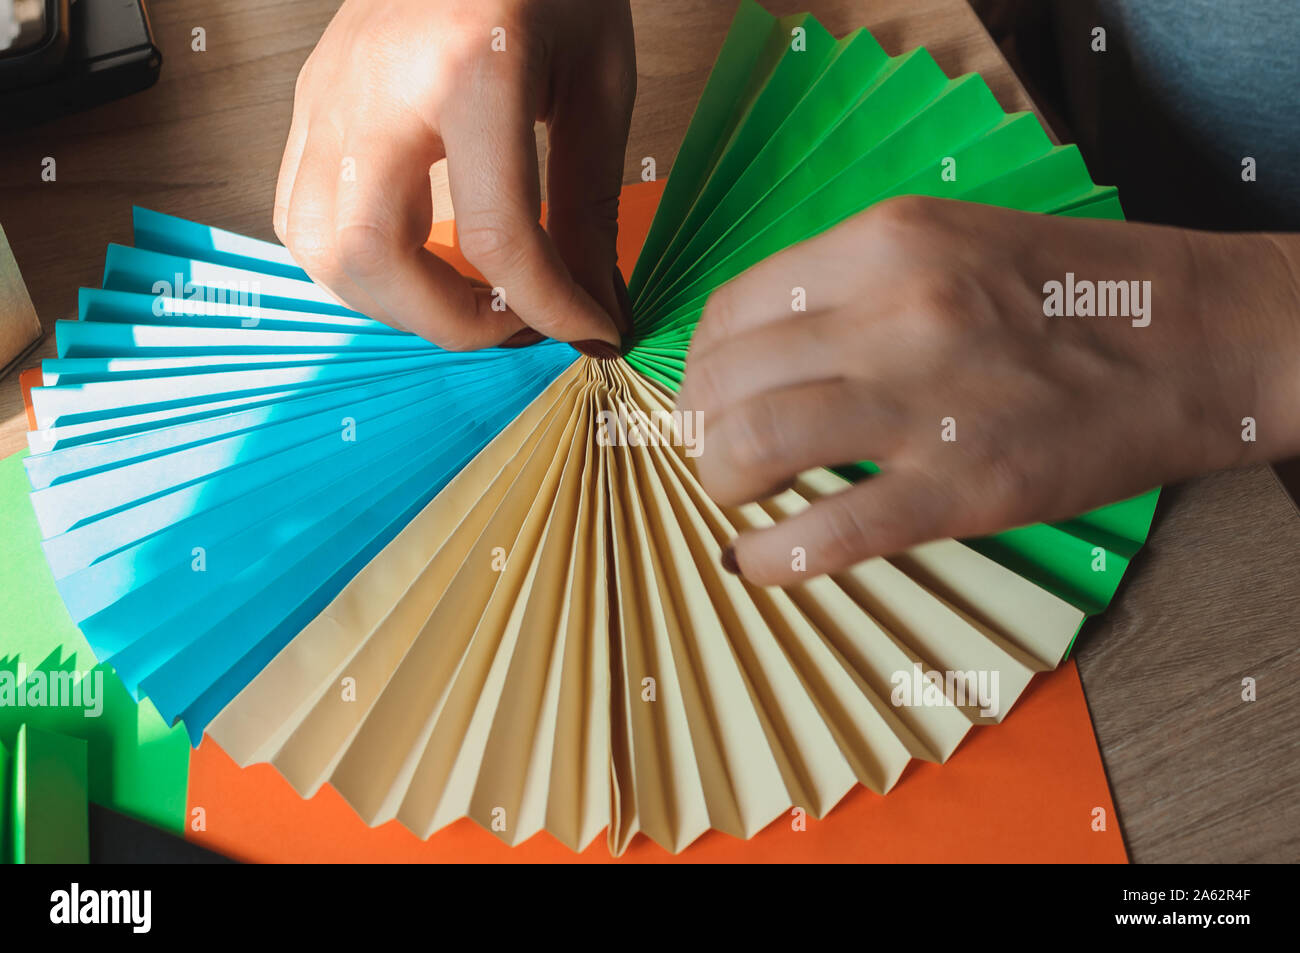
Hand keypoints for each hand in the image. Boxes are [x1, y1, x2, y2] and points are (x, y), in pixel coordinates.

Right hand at [275, 0, 635, 350]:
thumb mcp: (599, 84)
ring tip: (467, 294)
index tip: (589, 332)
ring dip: (395, 300)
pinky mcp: (312, 98)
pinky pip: (299, 212)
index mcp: (472, 66)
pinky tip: (418, 255)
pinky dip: (356, 262)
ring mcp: (330, 91)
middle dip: (449, 320)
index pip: (496, 234)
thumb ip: (591, 204)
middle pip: (369, 256)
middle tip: (513, 321)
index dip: (549, 308)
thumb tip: (592, 305)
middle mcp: (379, 83)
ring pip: (317, 246)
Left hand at [677, 196, 1299, 584]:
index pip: (731, 310)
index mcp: (883, 242)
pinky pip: (827, 534)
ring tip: (740, 496)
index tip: (710, 395)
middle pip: (723, 380)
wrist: (1199, 339)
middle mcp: (892, 310)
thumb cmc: (1070, 293)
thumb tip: (756, 351)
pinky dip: (771, 557)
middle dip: (696, 428)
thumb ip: (849, 286)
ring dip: (721, 482)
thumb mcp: (948, 244)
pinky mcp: (963, 488)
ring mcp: (926, 401)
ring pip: (752, 446)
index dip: (699, 365)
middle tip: (716, 451)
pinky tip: (757, 563)